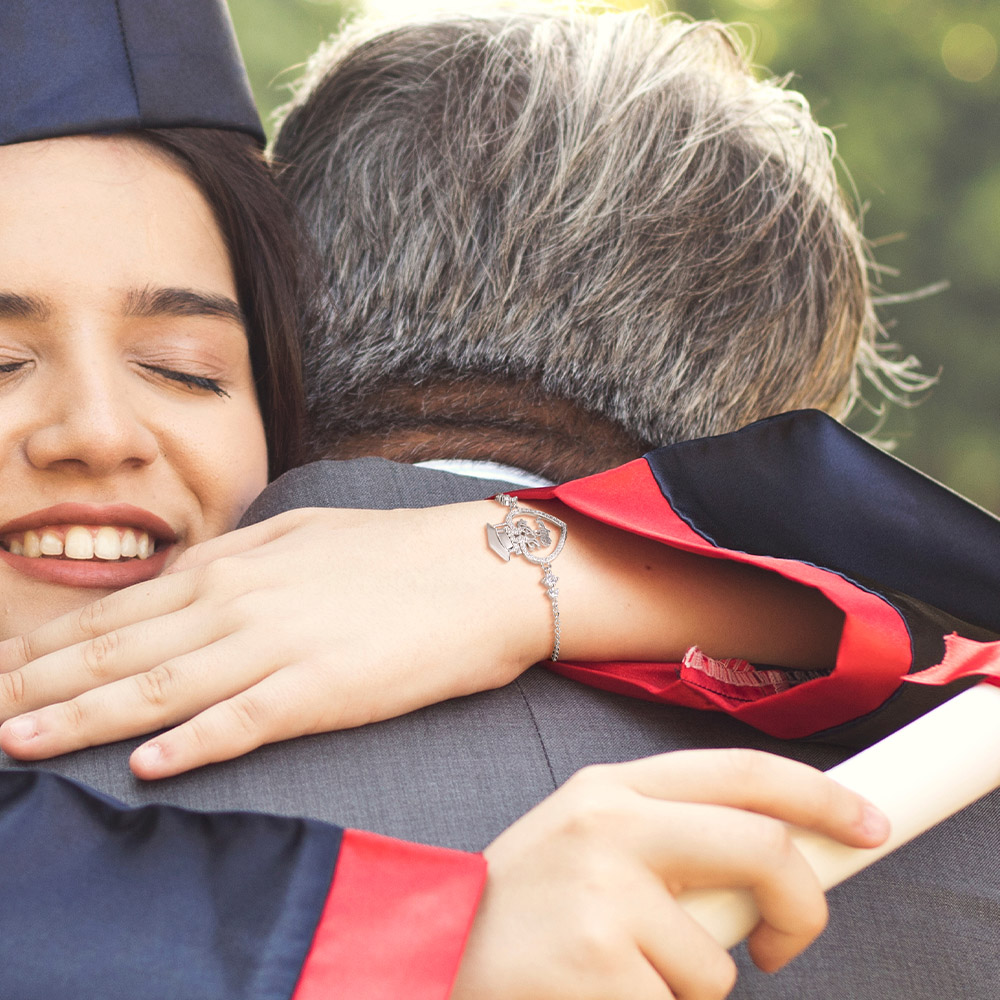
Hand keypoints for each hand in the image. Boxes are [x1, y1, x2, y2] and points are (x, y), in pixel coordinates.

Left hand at [0, 504, 549, 776]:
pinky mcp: (324, 688)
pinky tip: (145, 768)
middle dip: (37, 684)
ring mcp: (277, 646)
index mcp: (233, 567)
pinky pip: (243, 721)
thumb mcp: (303, 532)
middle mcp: (239, 603)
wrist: (481, 569)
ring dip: (80, 717)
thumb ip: (237, 555)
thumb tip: (184, 577)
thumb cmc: (395, 552)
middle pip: (118, 650)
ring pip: (160, 686)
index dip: (50, 646)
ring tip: (15, 741)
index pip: (118, 611)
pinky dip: (191, 745)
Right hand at [451, 749, 889, 999]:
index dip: (816, 794)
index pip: (739, 769)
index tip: (864, 823)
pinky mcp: (599, 965)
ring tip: (618, 975)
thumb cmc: (525, 903)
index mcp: (611, 787)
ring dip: (687, 988)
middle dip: (801, 907)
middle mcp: (610, 825)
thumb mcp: (588, 837)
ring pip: (717, 962)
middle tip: (788, 946)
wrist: (435, 951)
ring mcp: (604, 894)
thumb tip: (774, 854)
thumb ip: (670, 835)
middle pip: (762, 846)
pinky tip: (595, 997)